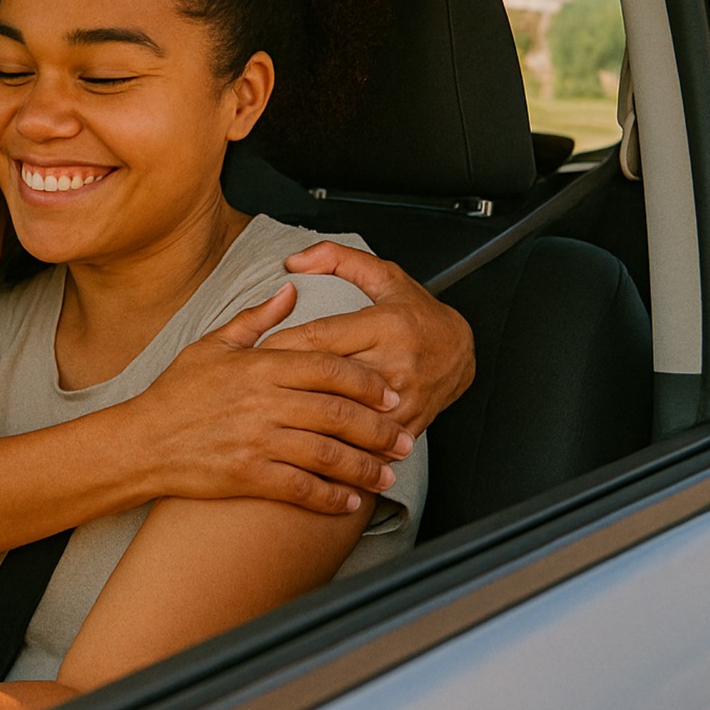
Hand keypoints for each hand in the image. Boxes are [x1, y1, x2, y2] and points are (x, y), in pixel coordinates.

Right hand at [133, 284, 414, 515]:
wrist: (141, 441)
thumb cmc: (175, 394)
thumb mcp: (212, 346)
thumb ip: (256, 319)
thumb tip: (291, 289)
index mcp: (259, 366)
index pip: (328, 368)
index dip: (367, 382)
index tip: (391, 393)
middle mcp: (262, 402)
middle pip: (337, 412)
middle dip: (378, 428)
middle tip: (403, 439)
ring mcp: (256, 440)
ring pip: (327, 453)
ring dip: (364, 467)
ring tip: (386, 475)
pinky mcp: (247, 474)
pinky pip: (301, 487)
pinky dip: (330, 496)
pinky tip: (349, 501)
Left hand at [264, 242, 474, 434]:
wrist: (461, 352)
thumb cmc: (416, 314)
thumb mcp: (384, 275)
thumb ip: (337, 258)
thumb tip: (293, 261)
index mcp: (386, 326)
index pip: (320, 339)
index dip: (279, 348)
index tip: (251, 356)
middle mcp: (396, 364)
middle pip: (327, 381)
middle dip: (283, 388)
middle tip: (248, 392)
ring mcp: (403, 400)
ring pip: (344, 419)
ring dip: (305, 424)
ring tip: (266, 425)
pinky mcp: (407, 425)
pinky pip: (364, 442)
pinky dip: (335, 448)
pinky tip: (304, 451)